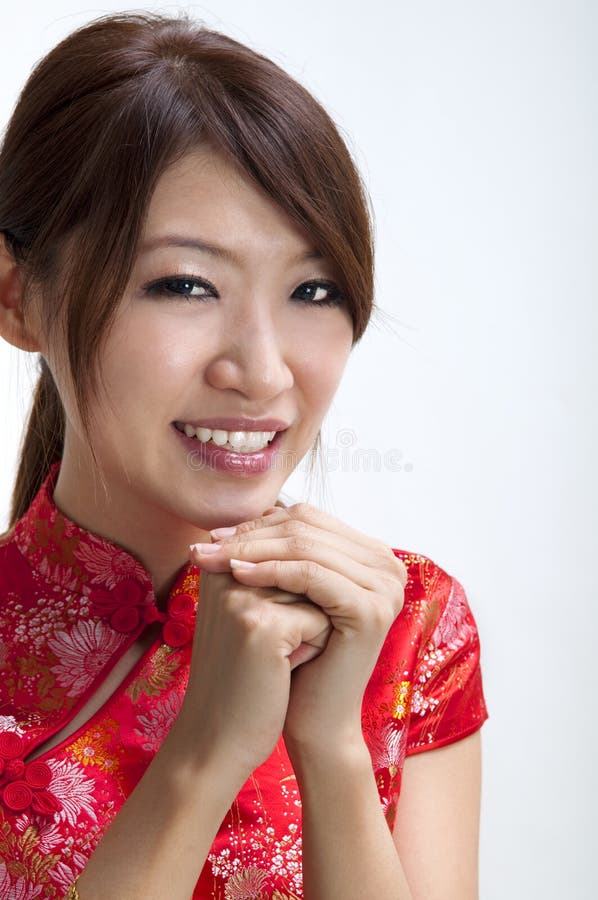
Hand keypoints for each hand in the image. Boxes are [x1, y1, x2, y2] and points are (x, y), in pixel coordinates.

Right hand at [173, 567, 330, 782]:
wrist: (216, 740)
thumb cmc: (242, 676)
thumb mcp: (252, 613)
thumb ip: (277, 574)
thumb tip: (325, 543)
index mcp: (220, 562)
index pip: (295, 552)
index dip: (297, 598)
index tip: (264, 633)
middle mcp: (226, 570)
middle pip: (308, 569)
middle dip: (307, 611)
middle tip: (268, 651)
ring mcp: (241, 595)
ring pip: (319, 592)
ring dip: (311, 627)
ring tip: (274, 658)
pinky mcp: (262, 624)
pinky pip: (321, 620)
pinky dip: (312, 648)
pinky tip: (280, 671)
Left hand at [192, 504, 406, 756]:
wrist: (314, 718)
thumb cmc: (297, 654)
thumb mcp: (290, 592)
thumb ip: (283, 549)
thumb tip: (252, 504)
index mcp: (372, 554)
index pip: (308, 519)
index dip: (259, 523)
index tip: (214, 535)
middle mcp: (388, 564)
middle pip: (306, 529)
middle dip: (251, 534)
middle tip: (206, 543)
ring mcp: (385, 586)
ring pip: (305, 548)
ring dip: (252, 549)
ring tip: (212, 558)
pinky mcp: (371, 608)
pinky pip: (310, 575)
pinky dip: (270, 571)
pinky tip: (237, 576)